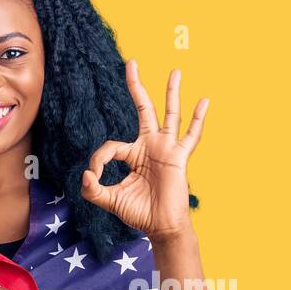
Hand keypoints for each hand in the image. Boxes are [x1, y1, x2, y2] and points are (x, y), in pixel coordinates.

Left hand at [80, 59, 208, 242]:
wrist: (161, 227)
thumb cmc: (139, 213)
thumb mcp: (110, 200)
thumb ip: (94, 190)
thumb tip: (85, 176)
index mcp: (133, 154)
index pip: (111, 146)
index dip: (98, 159)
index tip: (94, 176)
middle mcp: (150, 146)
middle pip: (144, 108)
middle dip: (136, 86)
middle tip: (131, 62)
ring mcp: (166, 149)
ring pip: (169, 114)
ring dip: (172, 92)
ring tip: (176, 71)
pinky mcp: (178, 157)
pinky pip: (191, 136)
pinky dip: (199, 119)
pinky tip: (204, 101)